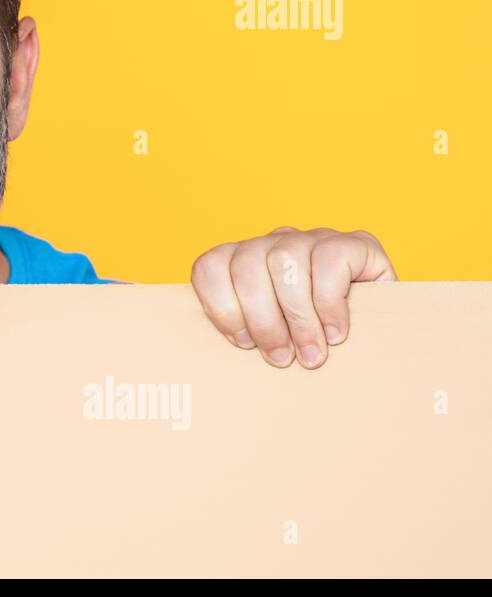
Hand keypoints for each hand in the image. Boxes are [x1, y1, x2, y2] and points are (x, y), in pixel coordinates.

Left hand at [189, 226, 397, 368]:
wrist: (386, 339)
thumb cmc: (315, 344)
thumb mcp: (274, 338)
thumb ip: (247, 336)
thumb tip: (226, 357)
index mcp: (245, 260)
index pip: (211, 266)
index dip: (221, 306)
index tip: (242, 343)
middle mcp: (275, 242)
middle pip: (247, 265)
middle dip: (261, 319)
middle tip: (280, 358)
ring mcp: (313, 238)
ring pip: (285, 260)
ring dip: (296, 315)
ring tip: (310, 353)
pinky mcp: (355, 243)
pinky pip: (329, 262)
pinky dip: (329, 304)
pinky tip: (336, 332)